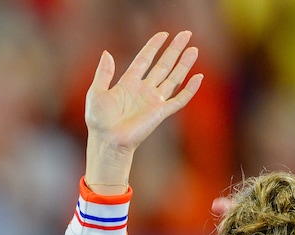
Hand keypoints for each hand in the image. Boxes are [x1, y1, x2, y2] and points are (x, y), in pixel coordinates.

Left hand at [84, 31, 202, 192]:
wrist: (107, 141)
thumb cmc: (99, 120)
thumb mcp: (96, 92)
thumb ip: (103, 73)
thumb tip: (106, 52)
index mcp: (128, 84)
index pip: (144, 60)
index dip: (153, 46)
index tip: (163, 34)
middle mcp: (143, 90)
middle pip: (163, 65)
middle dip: (174, 50)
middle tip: (186, 34)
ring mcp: (153, 101)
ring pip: (173, 78)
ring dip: (184, 64)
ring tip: (193, 49)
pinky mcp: (161, 112)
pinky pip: (179, 99)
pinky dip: (190, 89)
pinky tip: (198, 77)